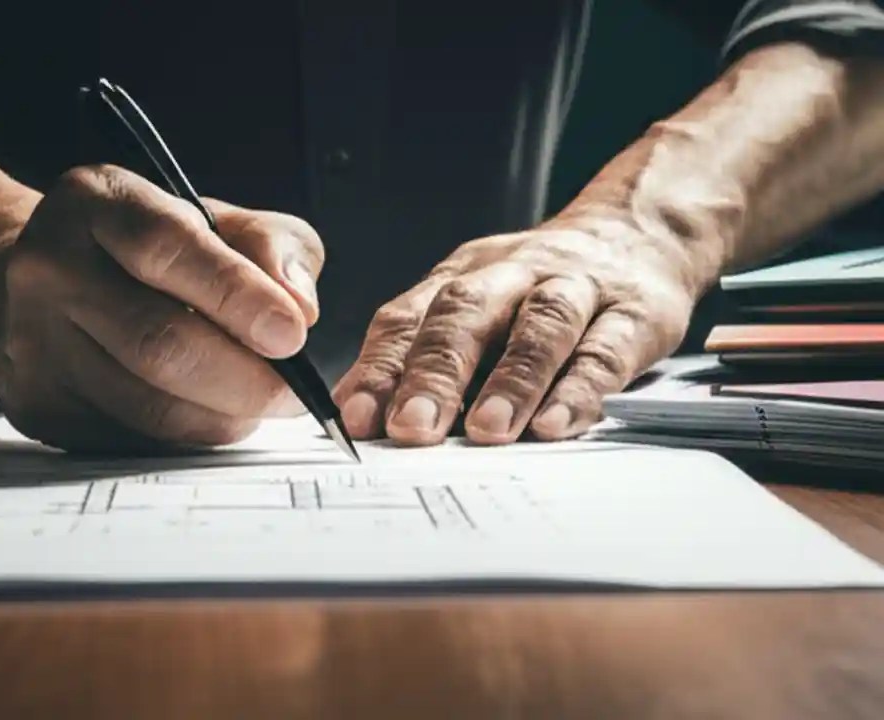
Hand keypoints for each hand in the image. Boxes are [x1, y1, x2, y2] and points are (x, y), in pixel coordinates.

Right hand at [0, 165, 321, 452]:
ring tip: (251, 403)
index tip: (291, 334)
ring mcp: (32, 341)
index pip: (166, 247)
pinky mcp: (35, 403)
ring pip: (148, 406)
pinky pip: (131, 440)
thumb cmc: (144, 252)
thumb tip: (298, 309)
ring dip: (221, 416)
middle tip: (289, 393)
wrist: (40, 281)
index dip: (236, 295)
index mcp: (95, 202)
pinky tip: (202, 414)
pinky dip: (185, 438)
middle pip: (158, 342)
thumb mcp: (214, 219)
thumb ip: (273, 246)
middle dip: (244, 378)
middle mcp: (49, 266)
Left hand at [334, 216, 699, 445]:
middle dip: (435, 373)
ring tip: (487, 431)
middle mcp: (514, 275)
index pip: (409, 318)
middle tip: (412, 427)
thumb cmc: (538, 289)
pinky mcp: (636, 314)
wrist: (639, 231)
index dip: (380, 367)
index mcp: (463, 276)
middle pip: (466, 314)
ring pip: (540, 326)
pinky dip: (579, 390)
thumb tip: (359, 414)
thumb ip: (421, 355)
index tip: (357, 418)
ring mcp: (578, 288)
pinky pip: (604, 350)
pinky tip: (556, 424)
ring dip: (511, 381)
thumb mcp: (477, 308)